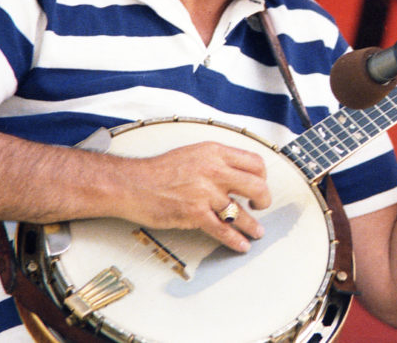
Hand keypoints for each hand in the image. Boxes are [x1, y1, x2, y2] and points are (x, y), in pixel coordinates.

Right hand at [120, 142, 270, 251]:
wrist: (132, 184)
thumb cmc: (158, 171)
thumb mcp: (193, 153)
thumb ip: (216, 161)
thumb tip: (236, 173)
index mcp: (214, 152)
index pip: (254, 161)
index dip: (262, 176)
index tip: (261, 184)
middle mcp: (213, 170)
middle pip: (256, 185)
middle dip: (264, 199)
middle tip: (262, 206)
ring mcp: (205, 192)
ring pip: (241, 212)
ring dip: (253, 225)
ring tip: (257, 231)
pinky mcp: (195, 213)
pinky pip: (223, 230)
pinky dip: (235, 240)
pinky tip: (240, 244)